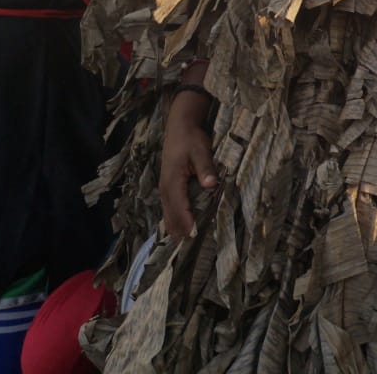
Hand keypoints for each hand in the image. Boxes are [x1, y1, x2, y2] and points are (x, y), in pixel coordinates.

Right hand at [160, 91, 217, 239]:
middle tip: (192, 251)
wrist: (179, 125)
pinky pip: (169, 209)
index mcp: (172, 181)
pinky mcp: (168, 187)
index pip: (179, 208)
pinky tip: (183, 230)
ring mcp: (164, 188)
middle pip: (171, 216)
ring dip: (177, 229)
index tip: (194, 238)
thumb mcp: (200, 150)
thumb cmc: (191, 137)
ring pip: (168, 214)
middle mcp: (165, 188)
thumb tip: (211, 184)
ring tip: (187, 246)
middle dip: (181, 233)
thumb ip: (206, 168)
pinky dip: (175, 220)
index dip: (187, 224)